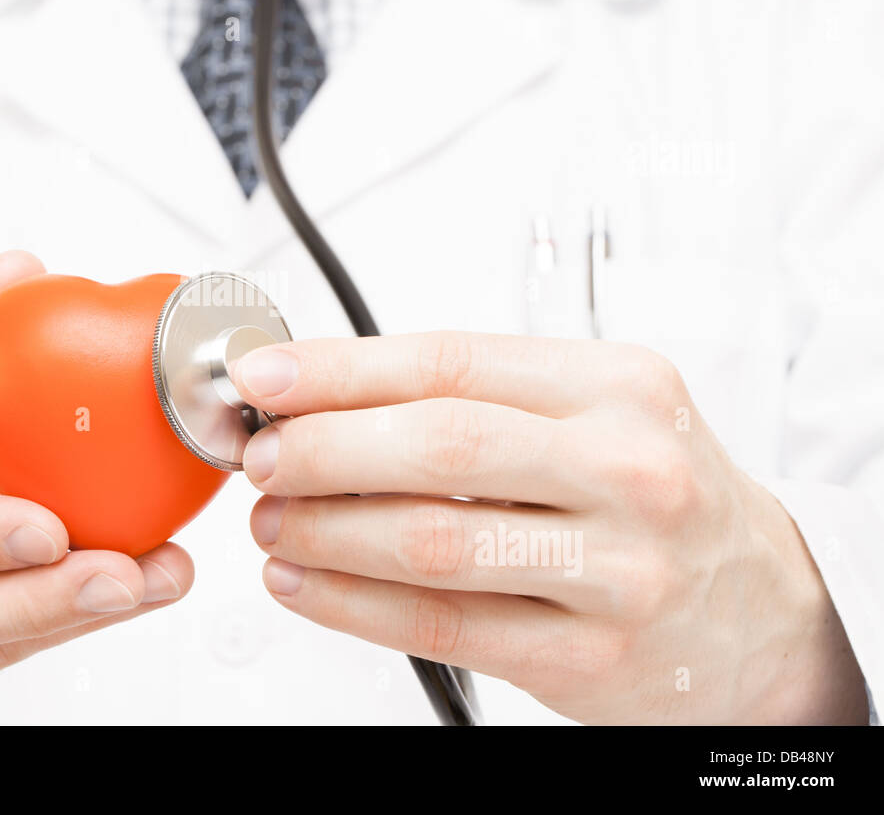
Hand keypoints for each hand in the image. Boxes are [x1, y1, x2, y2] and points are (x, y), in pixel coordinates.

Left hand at [231, 332, 866, 723]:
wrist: (757, 610)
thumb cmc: (655, 495)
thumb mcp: (595, 414)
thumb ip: (474, 398)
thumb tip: (323, 390)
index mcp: (618, 388)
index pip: (451, 362)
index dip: (340, 368)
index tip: (266, 376)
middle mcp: (626, 470)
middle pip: (438, 446)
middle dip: (322, 448)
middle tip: (261, 455)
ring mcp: (615, 569)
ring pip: (430, 543)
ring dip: (324, 530)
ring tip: (271, 520)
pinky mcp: (588, 655)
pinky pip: (441, 626)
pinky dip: (351, 604)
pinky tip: (305, 583)